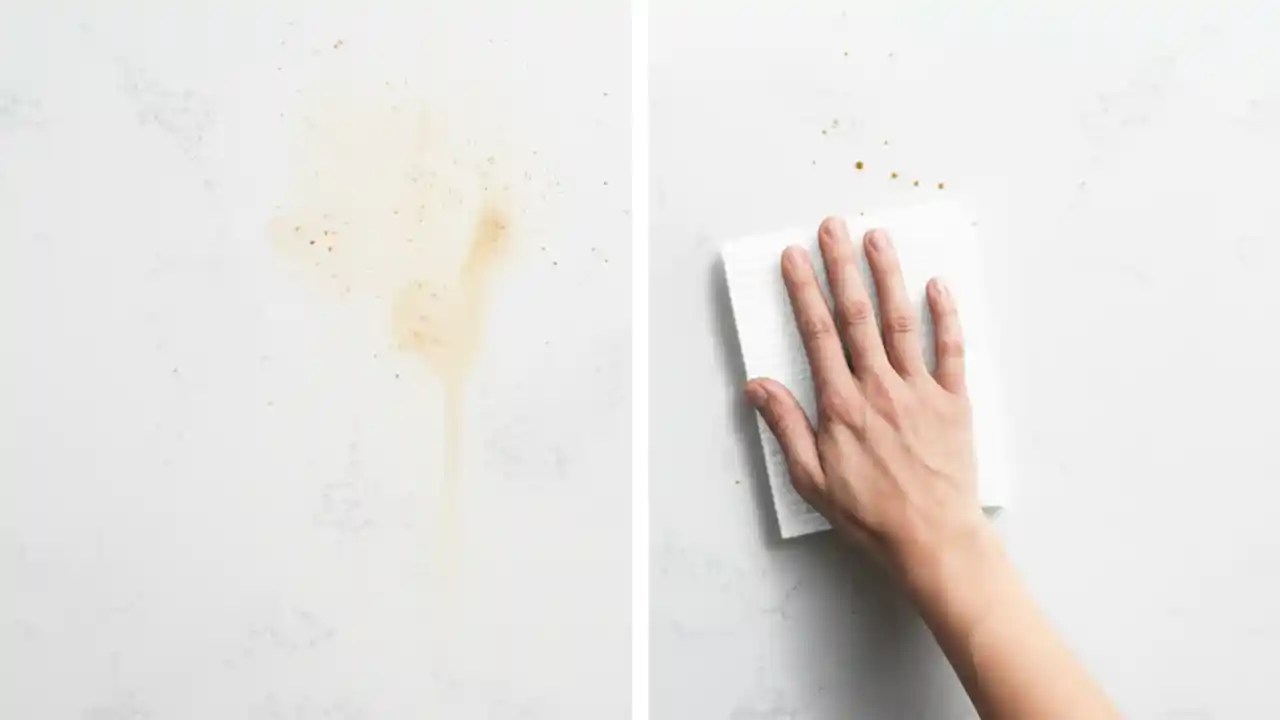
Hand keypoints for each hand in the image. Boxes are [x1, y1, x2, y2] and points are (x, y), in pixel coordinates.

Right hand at [744, 217, 988, 586]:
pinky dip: (945, 315)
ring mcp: (919, 392)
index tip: (793, 258)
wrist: (932, 540)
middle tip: (832, 227)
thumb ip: (785, 426)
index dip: (803, 291)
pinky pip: (952, 350)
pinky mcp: (954, 403)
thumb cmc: (869, 515)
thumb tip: (758, 386)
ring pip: (900, 321)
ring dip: (888, 275)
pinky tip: (938, 285)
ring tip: (877, 238)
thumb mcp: (811, 479)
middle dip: (841, 266)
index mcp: (840, 405)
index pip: (816, 334)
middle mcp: (878, 388)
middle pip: (856, 315)